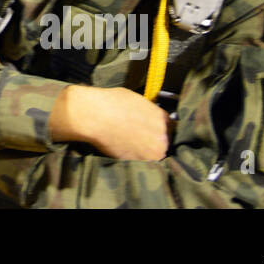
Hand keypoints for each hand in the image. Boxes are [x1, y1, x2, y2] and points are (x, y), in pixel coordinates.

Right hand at [49, 85, 170, 160]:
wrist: (93, 115)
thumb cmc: (111, 103)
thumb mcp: (138, 100)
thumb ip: (150, 111)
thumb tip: (150, 116)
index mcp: (163, 120)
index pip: (170, 127)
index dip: (158, 127)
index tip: (151, 128)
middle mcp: (162, 138)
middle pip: (163, 142)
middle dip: (153, 140)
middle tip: (138, 135)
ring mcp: (150, 153)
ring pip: (153, 154)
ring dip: (145, 151)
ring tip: (129, 142)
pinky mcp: (137, 163)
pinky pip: (140, 161)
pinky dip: (134, 156)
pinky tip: (123, 147)